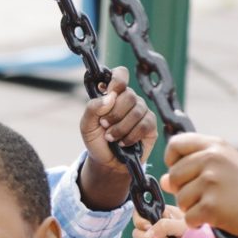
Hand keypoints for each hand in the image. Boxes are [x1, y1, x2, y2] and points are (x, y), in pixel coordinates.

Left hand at [78, 67, 157, 210]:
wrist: (107, 163)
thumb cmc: (97, 141)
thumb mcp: (86, 125)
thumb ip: (93, 108)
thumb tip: (110, 97)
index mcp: (113, 94)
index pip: (121, 74)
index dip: (117, 81)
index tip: (108, 92)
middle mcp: (130, 99)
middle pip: (129, 95)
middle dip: (114, 113)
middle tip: (104, 126)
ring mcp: (142, 111)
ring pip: (137, 111)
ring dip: (121, 127)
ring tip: (111, 137)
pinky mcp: (150, 126)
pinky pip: (145, 124)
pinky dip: (131, 135)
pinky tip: (124, 143)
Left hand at [162, 134, 237, 237]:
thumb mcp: (226, 167)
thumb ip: (195, 167)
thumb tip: (163, 180)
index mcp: (215, 145)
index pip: (176, 144)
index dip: (172, 161)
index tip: (181, 173)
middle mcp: (212, 159)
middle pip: (173, 176)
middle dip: (183, 191)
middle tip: (203, 198)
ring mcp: (211, 181)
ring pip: (179, 199)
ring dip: (191, 209)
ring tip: (214, 207)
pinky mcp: (211, 205)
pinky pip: (188, 217)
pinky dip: (198, 223)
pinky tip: (214, 219)